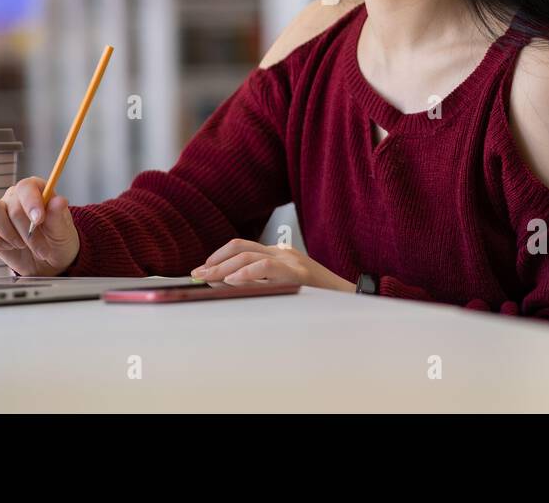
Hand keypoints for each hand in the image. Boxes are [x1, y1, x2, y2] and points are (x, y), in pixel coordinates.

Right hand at [0, 177, 80, 276]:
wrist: (46, 262)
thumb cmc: (57, 242)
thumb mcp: (63, 232)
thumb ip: (58, 217)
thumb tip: (59, 201)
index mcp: (37, 190)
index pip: (27, 186)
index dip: (31, 202)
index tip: (38, 220)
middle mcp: (16, 196)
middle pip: (12, 207)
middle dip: (27, 232)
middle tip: (39, 246)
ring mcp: (0, 210)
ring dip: (8, 234)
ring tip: (22, 244)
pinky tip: (9, 247)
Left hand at [191, 238, 356, 292]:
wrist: (351, 301)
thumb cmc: (318, 299)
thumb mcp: (285, 288)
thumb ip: (260, 283)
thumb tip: (226, 284)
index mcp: (279, 254)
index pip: (242, 247)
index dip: (219, 256)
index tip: (201, 269)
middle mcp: (283, 253)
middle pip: (241, 248)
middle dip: (215, 261)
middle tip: (197, 274)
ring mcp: (290, 260)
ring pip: (249, 254)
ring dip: (224, 267)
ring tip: (208, 277)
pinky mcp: (297, 273)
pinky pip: (266, 267)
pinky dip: (246, 273)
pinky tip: (233, 280)